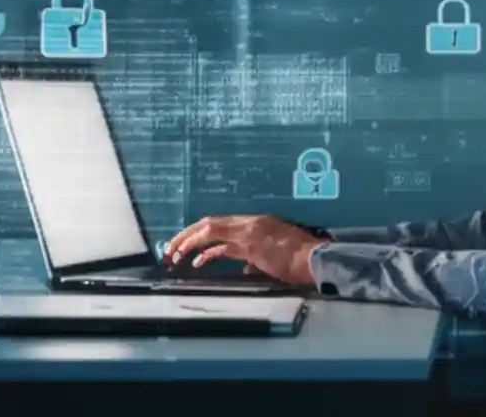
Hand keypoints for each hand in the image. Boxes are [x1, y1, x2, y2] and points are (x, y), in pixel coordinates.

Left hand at [163, 215, 330, 286]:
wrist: (314, 258)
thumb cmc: (299, 256)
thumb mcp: (275, 250)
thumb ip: (256, 254)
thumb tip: (243, 264)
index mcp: (256, 221)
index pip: (220, 222)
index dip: (199, 231)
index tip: (185, 240)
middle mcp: (250, 223)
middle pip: (209, 223)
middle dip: (187, 234)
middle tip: (171, 246)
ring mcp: (249, 233)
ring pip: (210, 232)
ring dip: (189, 244)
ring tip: (176, 255)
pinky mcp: (250, 247)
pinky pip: (221, 249)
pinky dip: (206, 255)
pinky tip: (197, 264)